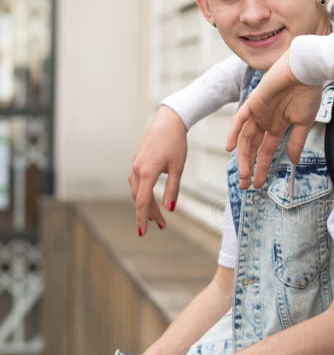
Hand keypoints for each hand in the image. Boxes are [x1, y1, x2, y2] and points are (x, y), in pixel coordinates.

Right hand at [129, 106, 187, 234]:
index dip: (142, 218)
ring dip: (144, 204)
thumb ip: (173, 189)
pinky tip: (148, 197)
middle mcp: (137, 170)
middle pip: (139, 198)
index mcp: (147, 173)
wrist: (168, 122)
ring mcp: (135, 165)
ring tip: (154, 216)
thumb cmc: (176, 144)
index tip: (143, 233)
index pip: (143, 202)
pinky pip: (136, 182)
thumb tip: (170, 209)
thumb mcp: (178, 168)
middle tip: (160, 225)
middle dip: (148, 214)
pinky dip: (141, 193)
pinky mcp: (137, 161)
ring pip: (136, 190)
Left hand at [226, 51, 321, 188]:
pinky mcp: (253, 101)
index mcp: (278, 126)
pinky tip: (230, 148)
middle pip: (252, 148)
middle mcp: (266, 120)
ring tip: (242, 175)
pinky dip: (234, 132)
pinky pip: (240, 119)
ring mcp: (258, 112)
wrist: (306, 70)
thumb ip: (296, 142)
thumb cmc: (309, 93)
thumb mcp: (304, 123)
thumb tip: (292, 162)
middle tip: (246, 186)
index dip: (262, 167)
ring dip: (242, 156)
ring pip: (245, 138)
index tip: (259, 184)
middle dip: (249, 167)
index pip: (266, 151)